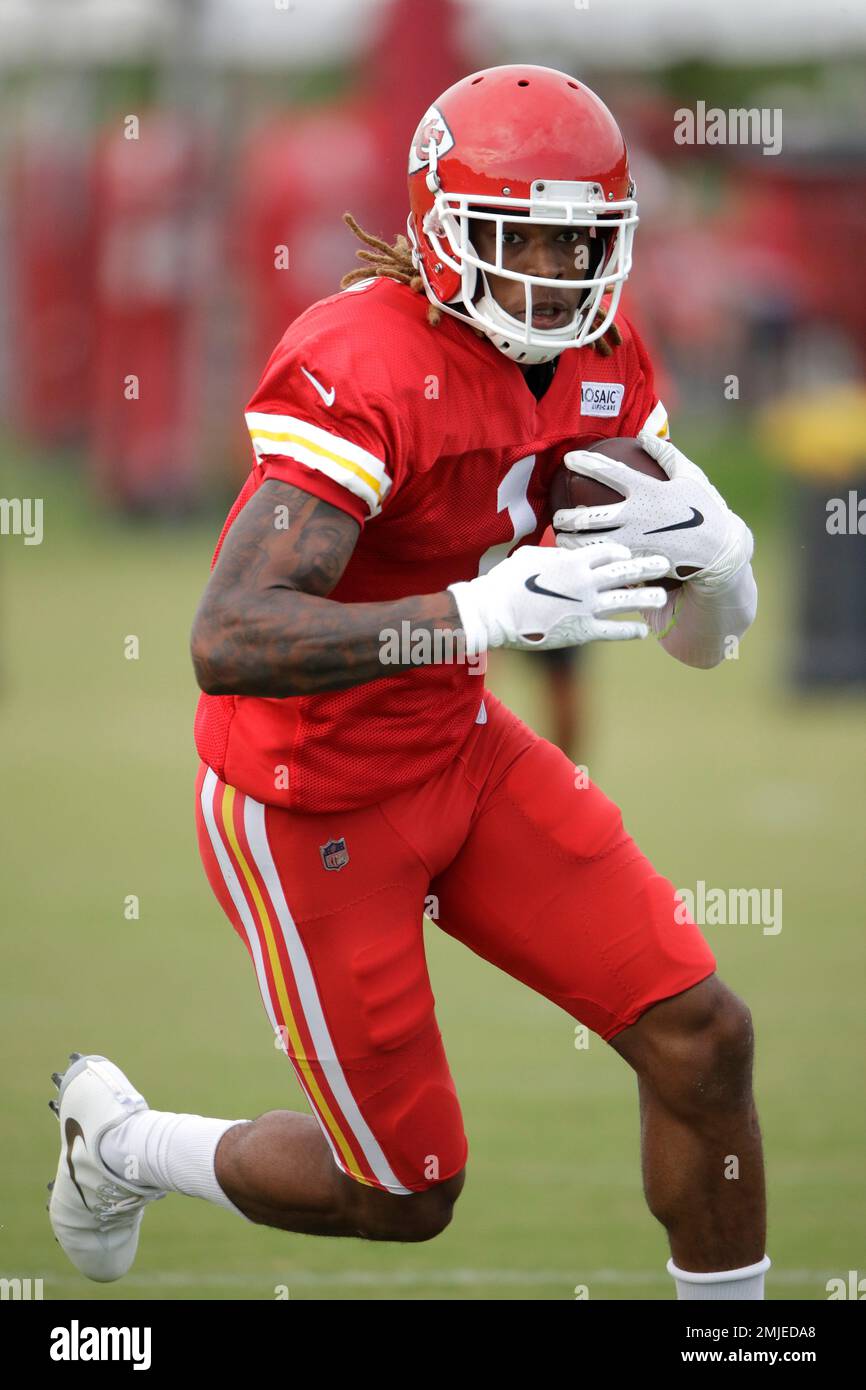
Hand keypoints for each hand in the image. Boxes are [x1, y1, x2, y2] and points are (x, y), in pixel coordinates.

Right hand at [447, 541, 669, 653]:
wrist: (493, 614)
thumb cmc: (505, 582)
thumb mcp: (530, 556)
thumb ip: (554, 552)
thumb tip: (564, 547)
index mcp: (572, 560)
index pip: (608, 550)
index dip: (622, 550)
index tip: (630, 553)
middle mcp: (585, 582)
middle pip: (625, 570)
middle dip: (648, 565)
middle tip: (666, 562)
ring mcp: (586, 607)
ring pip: (626, 600)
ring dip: (647, 598)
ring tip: (661, 596)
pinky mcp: (582, 632)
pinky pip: (613, 631)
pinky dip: (629, 631)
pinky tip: (642, 632)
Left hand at [553, 430, 753, 590]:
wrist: (721, 551)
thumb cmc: (706, 509)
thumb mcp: (690, 476)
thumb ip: (665, 453)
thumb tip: (643, 434)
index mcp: (648, 490)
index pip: (609, 471)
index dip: (586, 462)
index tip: (569, 459)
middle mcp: (637, 516)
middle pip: (591, 516)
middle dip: (568, 516)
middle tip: (557, 515)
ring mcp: (636, 542)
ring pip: (593, 543)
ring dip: (572, 541)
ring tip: (561, 538)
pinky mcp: (639, 562)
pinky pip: (608, 560)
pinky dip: (592, 558)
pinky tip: (581, 558)